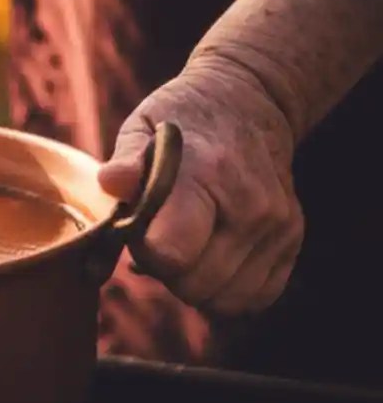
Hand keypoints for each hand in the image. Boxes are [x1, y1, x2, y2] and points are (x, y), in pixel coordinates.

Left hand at [98, 56, 303, 314]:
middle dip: (165, 271)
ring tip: (185, 244)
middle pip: (195, 285)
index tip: (138, 232)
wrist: (251, 103)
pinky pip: (255, 296)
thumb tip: (111, 182)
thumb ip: (126, 160)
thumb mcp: (144, 126)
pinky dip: (226, 289)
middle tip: (157, 237)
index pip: (174, 254)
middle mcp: (250, 206)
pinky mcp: (291, 241)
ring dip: (195, 284)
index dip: (145, 254)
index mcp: (206, 176)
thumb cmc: (182, 121)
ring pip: (224, 299)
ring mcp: (277, 226)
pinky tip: (210, 257)